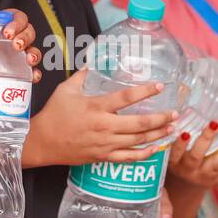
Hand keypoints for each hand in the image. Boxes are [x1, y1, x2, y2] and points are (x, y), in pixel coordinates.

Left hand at [0, 2, 42, 83]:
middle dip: (26, 38)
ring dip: (34, 54)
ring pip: (31, 51)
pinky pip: (28, 73)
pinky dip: (34, 74)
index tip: (8, 32)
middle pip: (28, 33)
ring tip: (29, 60)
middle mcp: (7, 41)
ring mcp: (11, 57)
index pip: (17, 18)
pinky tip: (32, 76)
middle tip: (16, 45)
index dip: (18, 23)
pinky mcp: (11, 74)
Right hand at [22, 70, 177, 168]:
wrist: (42, 142)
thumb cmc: (54, 114)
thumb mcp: (66, 90)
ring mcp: (104, 144)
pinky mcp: (103, 157)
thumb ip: (83, 75)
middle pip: (139, 123)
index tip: (161, 86)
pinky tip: (156, 148)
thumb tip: (96, 60)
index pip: (126, 98)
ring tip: (172, 128)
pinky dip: (145, 154)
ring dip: (158, 134)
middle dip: (161, 118)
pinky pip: (128, 158)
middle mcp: (103, 126)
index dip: (146, 91)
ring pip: (138, 141)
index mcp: (95, 107)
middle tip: (175, 113)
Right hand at [168, 122, 217, 190]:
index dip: (180, 144)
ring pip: (217, 165)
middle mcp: (190, 170)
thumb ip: (181, 134)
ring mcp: (205, 177)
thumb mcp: (176, 151)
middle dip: (206, 140)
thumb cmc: (183, 159)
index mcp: (176, 161)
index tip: (185, 132)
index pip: (176, 152)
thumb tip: (193, 103)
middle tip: (215, 124)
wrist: (189, 183)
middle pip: (197, 156)